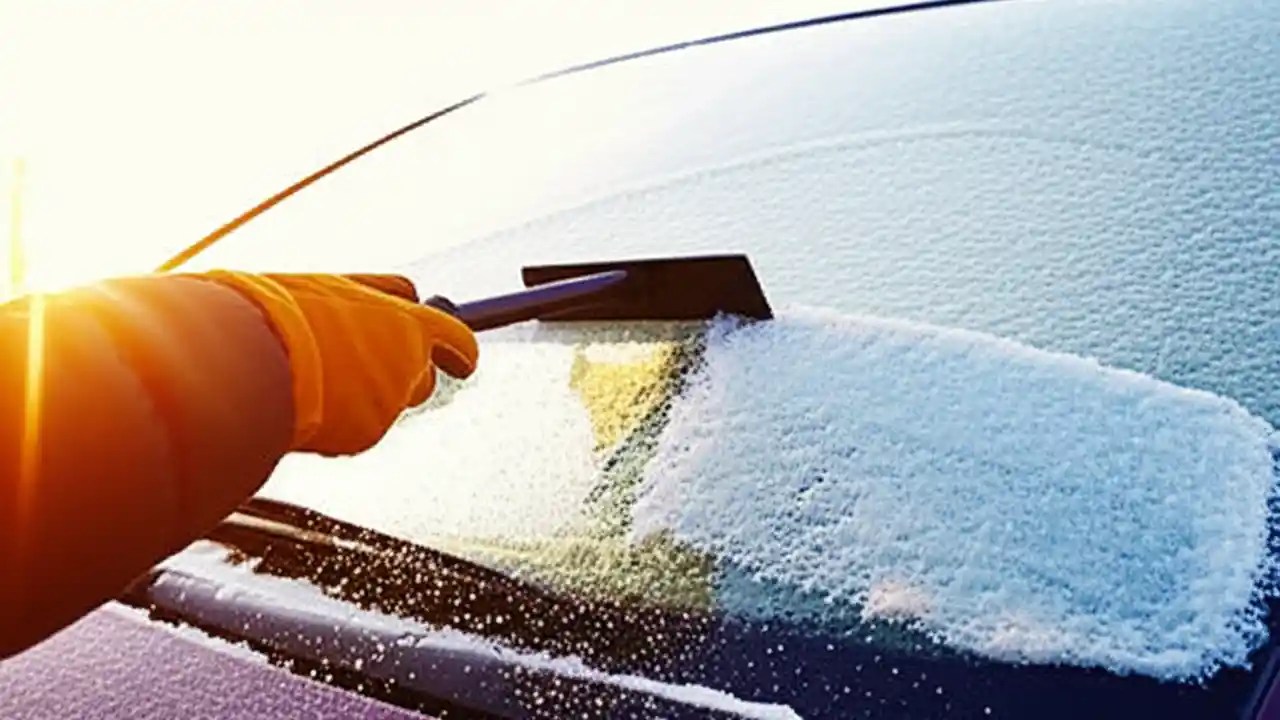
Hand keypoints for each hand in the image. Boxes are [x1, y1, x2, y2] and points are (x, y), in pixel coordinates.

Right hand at [201, 271, 477, 454]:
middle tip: (358, 361)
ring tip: (314, 376)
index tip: (462, 357)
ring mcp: (388, 398)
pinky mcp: (366, 432)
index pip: (451, 333)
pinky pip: (360, 427)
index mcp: (403, 318)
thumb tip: (401, 295)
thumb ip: (368, 296)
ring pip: (390, 402)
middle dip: (404, 371)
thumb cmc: (275, 314)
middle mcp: (405, 360)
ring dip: (367, 394)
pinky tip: (304, 401)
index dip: (453, 345)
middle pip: (424, 373)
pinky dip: (338, 419)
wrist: (242, 359)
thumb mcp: (326, 288)